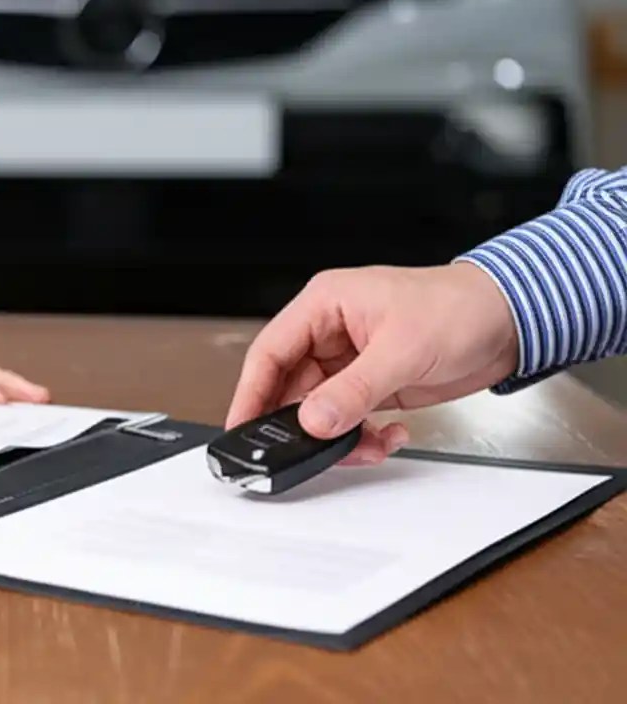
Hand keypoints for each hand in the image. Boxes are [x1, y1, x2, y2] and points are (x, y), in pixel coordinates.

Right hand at [226, 262, 519, 463]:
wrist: (513, 321)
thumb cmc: (461, 307)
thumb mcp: (402, 349)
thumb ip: (353, 389)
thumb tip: (314, 420)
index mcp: (324, 306)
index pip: (270, 352)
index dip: (251, 392)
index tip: (242, 428)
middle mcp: (330, 334)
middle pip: (290, 387)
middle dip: (302, 424)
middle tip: (306, 450)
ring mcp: (350, 361)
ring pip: (319, 410)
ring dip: (338, 435)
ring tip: (365, 444)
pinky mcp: (372, 384)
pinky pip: (348, 419)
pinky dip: (362, 437)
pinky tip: (388, 436)